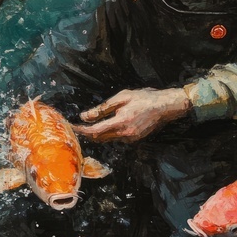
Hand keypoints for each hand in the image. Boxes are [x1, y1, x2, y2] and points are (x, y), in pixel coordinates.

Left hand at [73, 88, 191, 142]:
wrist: (165, 106)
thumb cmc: (144, 98)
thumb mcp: (122, 97)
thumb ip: (102, 109)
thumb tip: (84, 116)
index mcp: (120, 122)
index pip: (95, 131)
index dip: (81, 130)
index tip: (72, 127)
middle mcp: (124, 134)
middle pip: (99, 138)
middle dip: (87, 133)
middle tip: (77, 126)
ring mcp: (130, 139)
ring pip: (108, 139)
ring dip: (98, 133)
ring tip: (89, 124)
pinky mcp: (134, 139)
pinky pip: (117, 138)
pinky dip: (109, 133)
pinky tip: (108, 124)